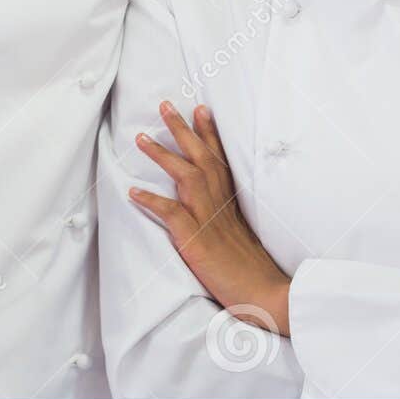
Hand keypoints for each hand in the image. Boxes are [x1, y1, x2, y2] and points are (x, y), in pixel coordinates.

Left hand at [129, 101, 292, 334]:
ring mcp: (209, 220)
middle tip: (165, 105)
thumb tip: (217, 209)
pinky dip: (153, 201)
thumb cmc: (252, 268)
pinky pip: (172, 215)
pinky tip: (134, 192)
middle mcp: (221, 204)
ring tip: (141, 138)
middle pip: (202, 157)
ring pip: (186, 176)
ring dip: (162, 155)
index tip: (200, 109)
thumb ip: (228, 216)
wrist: (265, 293)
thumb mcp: (242, 234)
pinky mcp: (197, 241)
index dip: (209, 132)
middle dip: (182, 129)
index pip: (220, 159)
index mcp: (232, 201)